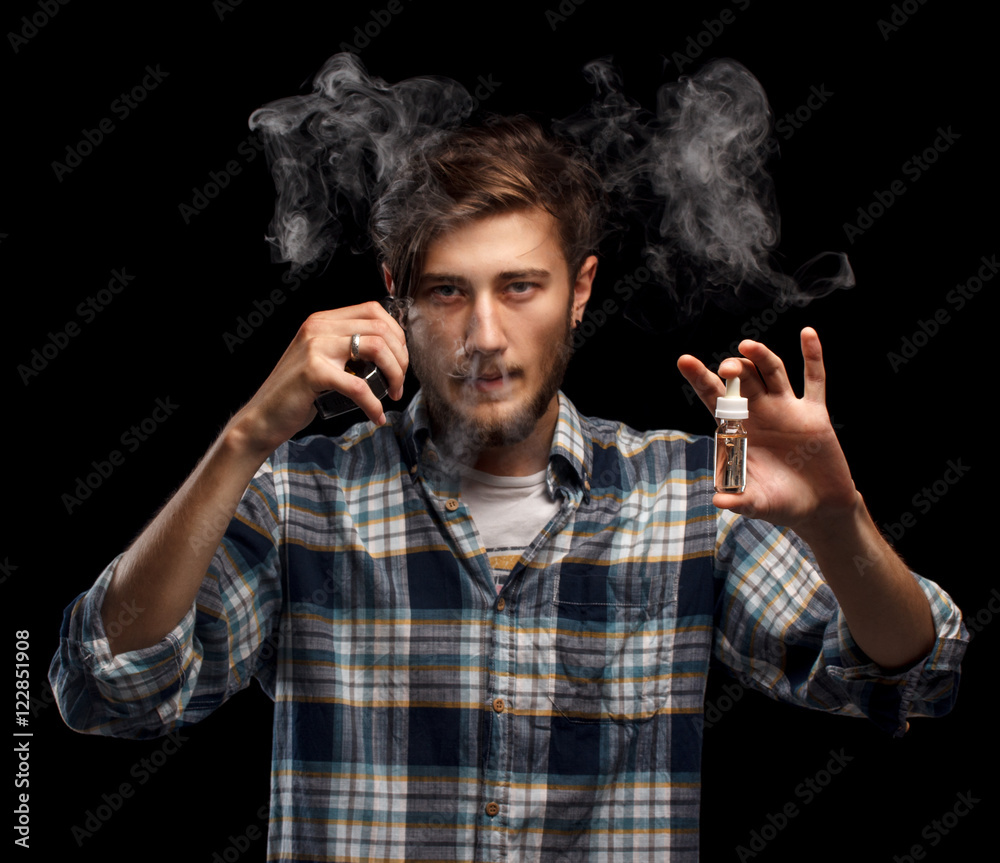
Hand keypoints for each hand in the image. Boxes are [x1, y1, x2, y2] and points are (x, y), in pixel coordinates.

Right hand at [229, 301, 408, 456]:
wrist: (263, 416)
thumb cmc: (297, 392)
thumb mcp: (321, 358)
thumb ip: (346, 348)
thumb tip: (390, 353)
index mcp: (324, 320)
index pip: (374, 311)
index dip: (397, 335)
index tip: (400, 361)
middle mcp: (319, 327)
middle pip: (381, 329)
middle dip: (401, 358)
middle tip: (398, 383)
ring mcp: (315, 347)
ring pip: (376, 349)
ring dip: (394, 374)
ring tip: (393, 395)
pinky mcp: (313, 372)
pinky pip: (358, 385)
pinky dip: (373, 404)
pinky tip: (376, 416)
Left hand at [677, 327, 859, 536]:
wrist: (819, 509)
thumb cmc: (781, 504)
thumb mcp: (758, 504)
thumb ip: (740, 501)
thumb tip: (719, 502)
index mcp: (738, 430)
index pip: (714, 399)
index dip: (700, 379)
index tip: (684, 360)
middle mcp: (760, 414)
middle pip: (743, 381)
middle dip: (734, 371)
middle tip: (727, 368)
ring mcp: (787, 410)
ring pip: (773, 374)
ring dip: (762, 357)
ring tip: (747, 346)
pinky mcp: (815, 414)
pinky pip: (815, 381)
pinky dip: (813, 356)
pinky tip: (807, 333)